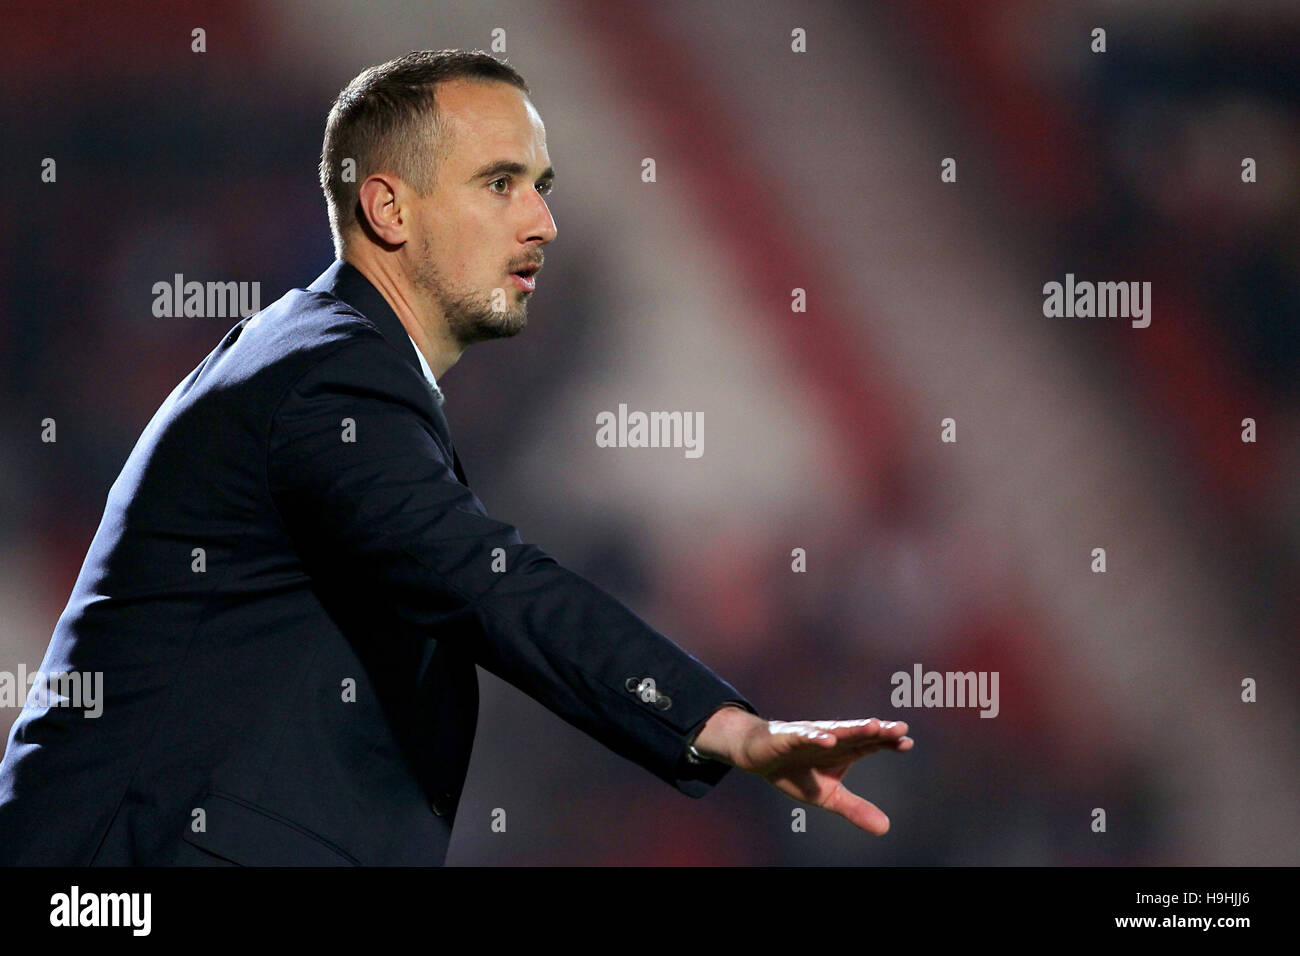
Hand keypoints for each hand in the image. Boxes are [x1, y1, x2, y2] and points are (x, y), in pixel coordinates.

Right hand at [693, 707, 912, 833]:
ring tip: (874, 725)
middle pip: (859, 733)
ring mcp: (810, 736)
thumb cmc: (796, 771)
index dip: (888, 742)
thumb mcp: (828, 796)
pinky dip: (815, 737)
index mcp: (843, 750)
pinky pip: (804, 736)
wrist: (758, 756)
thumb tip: (887, 828)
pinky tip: (829, 740)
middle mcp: (831, 739)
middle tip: (900, 728)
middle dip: (879, 730)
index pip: (870, 744)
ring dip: (854, 728)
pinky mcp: (788, 737)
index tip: (907, 743)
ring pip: (836, 730)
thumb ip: (855, 808)